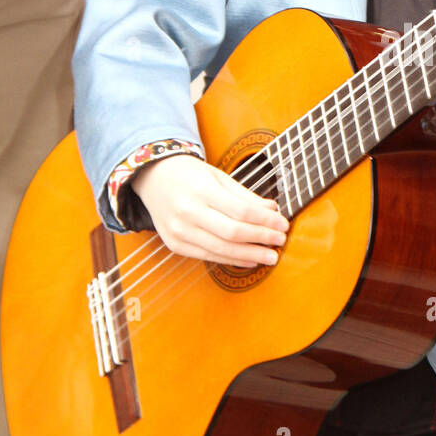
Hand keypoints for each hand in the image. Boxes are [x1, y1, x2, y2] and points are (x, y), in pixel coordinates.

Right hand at [131, 155, 288, 268]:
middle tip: (280, 241)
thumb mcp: (218, 176)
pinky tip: (249, 259)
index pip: (241, 211)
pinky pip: (208, 256)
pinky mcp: (175, 245)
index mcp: (201, 189)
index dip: (266, 221)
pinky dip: (231, 260)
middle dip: (261, 239)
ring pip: (221, 249)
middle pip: (233, 232)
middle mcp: (188, 211)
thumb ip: (246, 195)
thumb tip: (273, 211)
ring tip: (270, 256)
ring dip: (250, 255)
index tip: (283, 224)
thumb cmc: (190, 175)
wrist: (152, 177)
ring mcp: (179, 231)